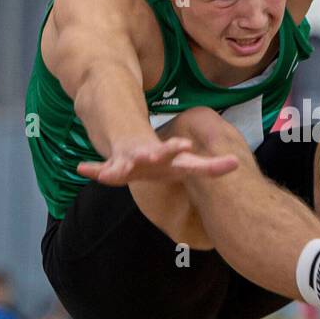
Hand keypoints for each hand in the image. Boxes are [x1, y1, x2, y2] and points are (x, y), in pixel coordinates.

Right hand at [76, 136, 238, 186]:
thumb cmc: (167, 161)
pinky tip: (82, 169)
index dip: (178, 150)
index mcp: (168, 157)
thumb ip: (212, 167)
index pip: (176, 153)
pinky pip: (101, 170)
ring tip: (114, 173)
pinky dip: (94, 170)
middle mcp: (148, 157)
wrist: (137, 147)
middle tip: (151, 156)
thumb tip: (237, 163)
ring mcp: (130, 162)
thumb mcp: (188, 165)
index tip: (184, 146)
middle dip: (151, 155)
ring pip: (122, 164)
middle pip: (152, 156)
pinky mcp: (114, 167)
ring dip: (118, 167)